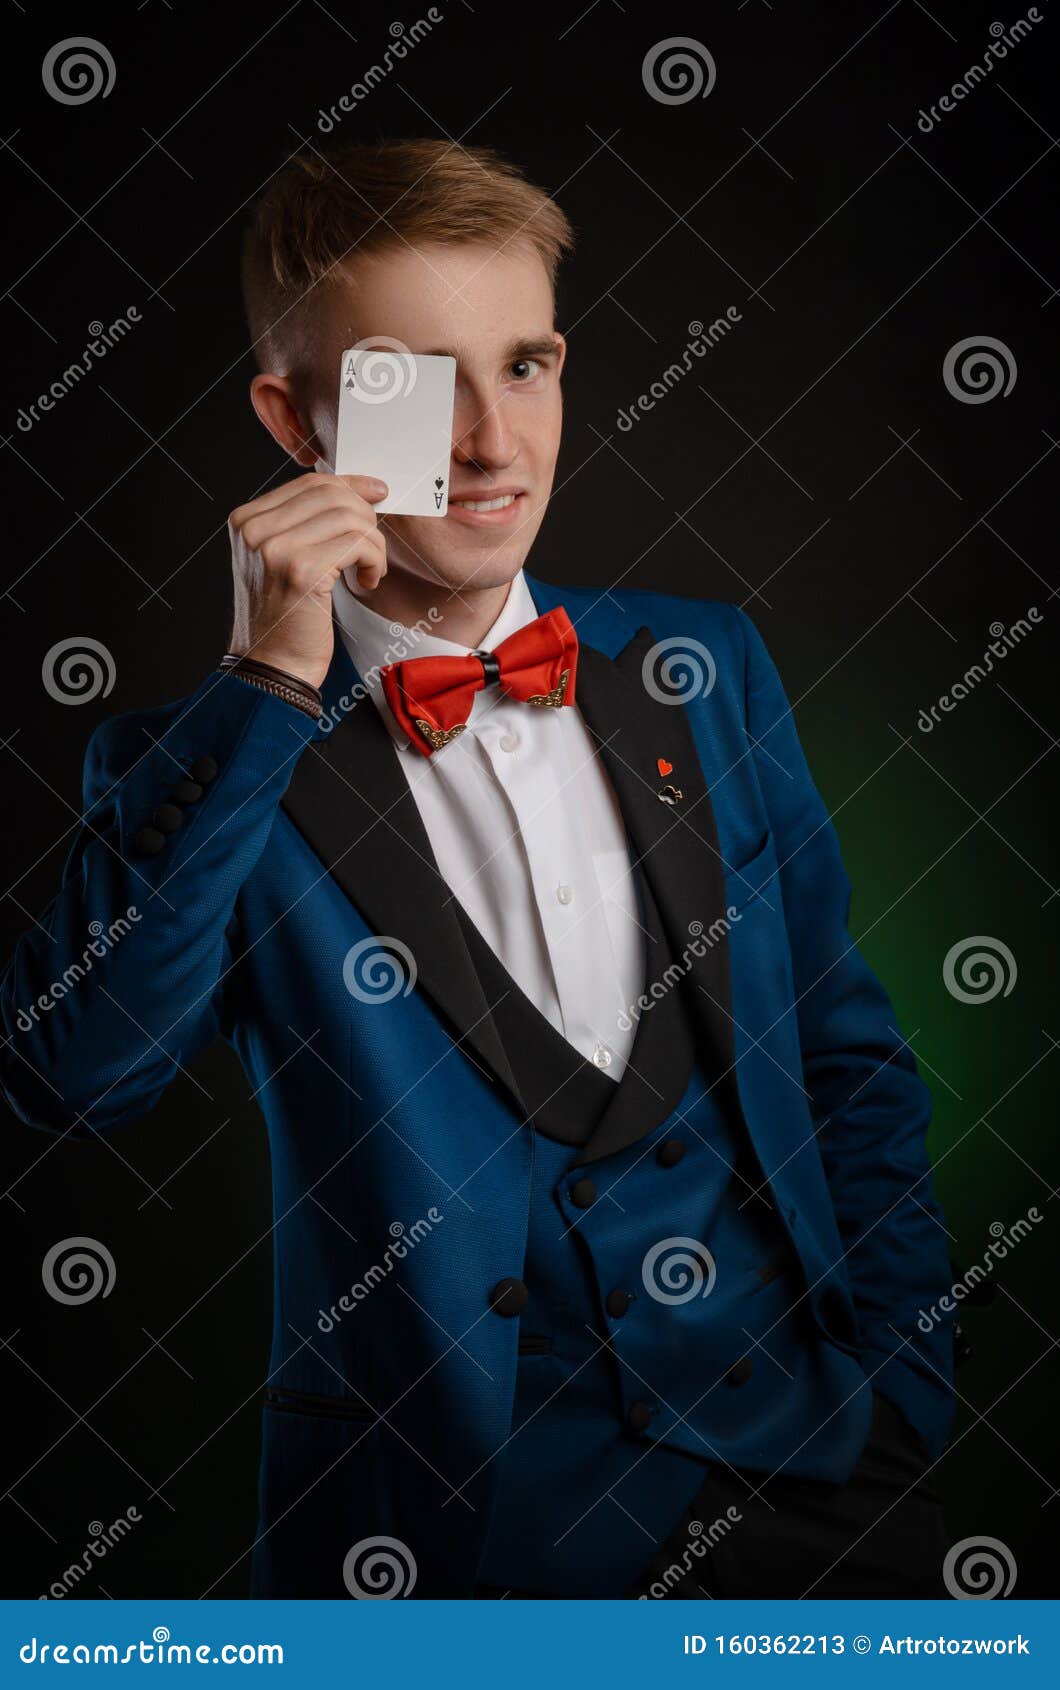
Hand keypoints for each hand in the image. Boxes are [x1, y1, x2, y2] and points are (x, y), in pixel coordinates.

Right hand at [227, 471, 387, 688]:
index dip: (352, 485)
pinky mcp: (300, 570)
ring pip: (350, 517)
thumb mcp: (286, 560)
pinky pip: (359, 543)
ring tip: (368, 570)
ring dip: (373, 544)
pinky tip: (367, 581)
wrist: (274, 667)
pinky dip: (374, 560)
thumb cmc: (286, 619)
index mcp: (247, 521)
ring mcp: (275, 548)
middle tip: (370, 549)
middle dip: (364, 518)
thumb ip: (306, 524)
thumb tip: (360, 489)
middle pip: (332, 494)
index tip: (378, 493)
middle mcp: (255, 529)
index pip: (311, 483)